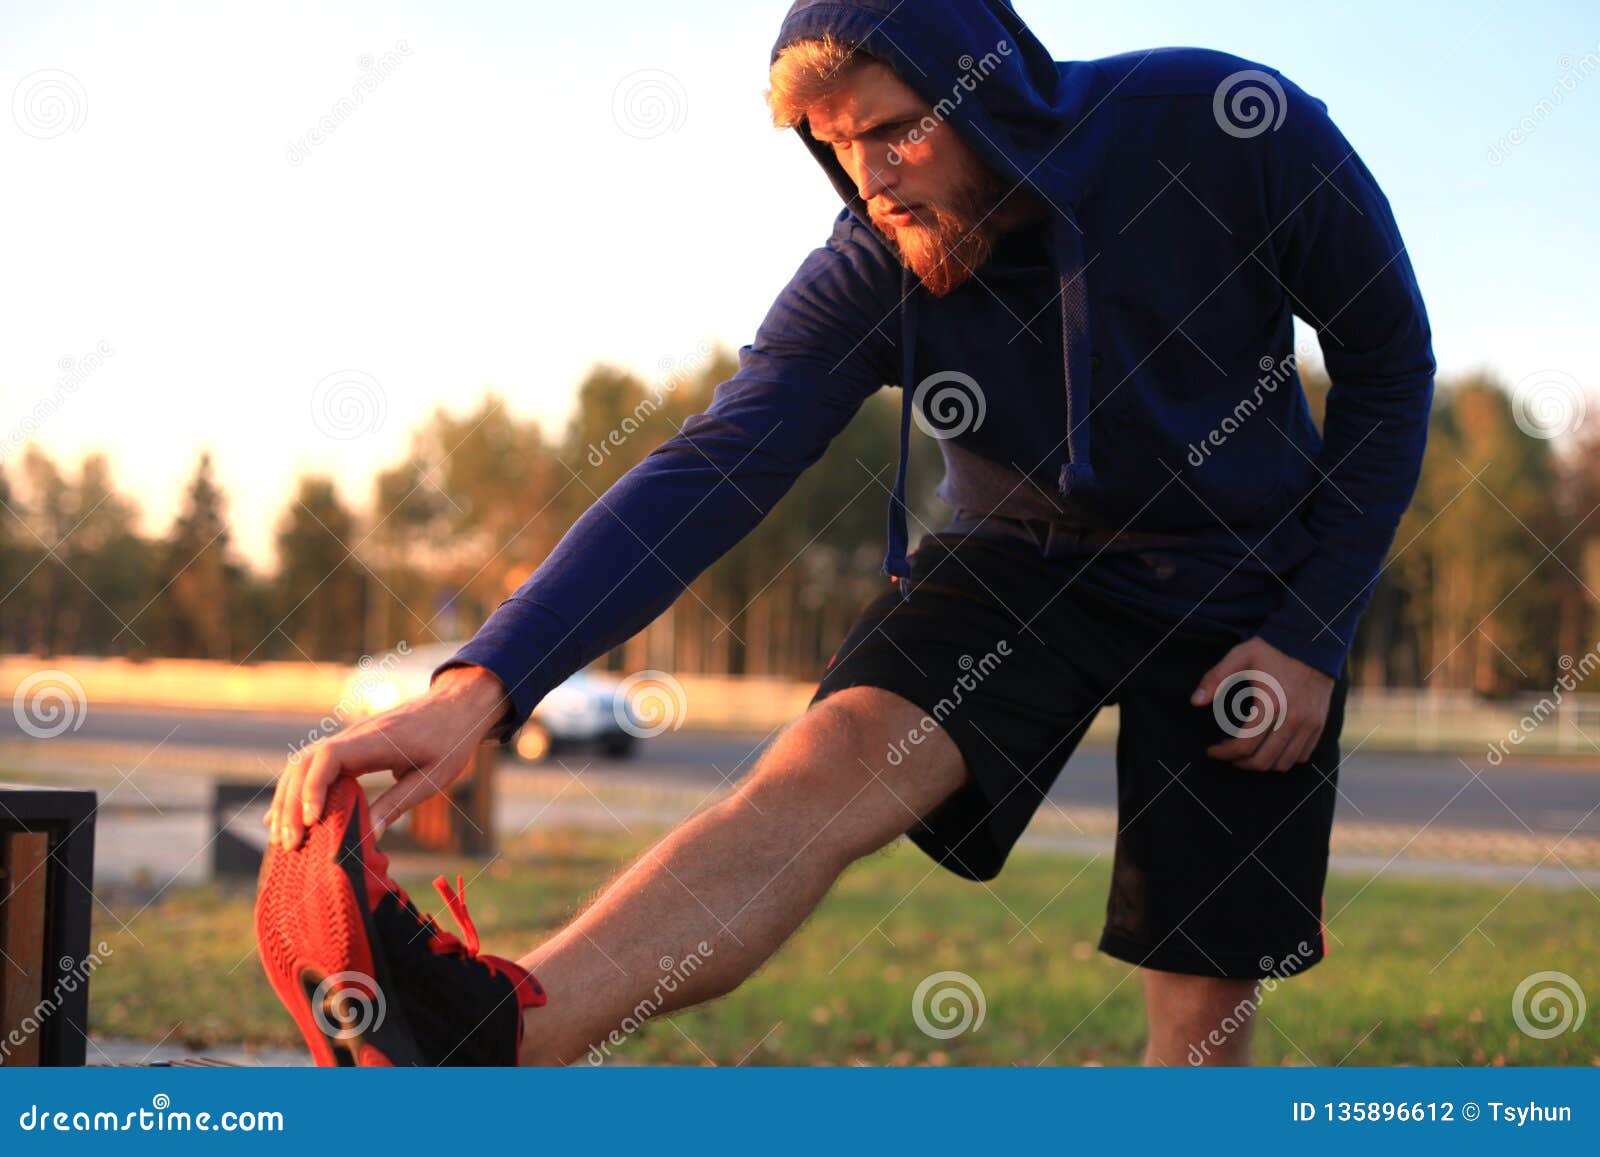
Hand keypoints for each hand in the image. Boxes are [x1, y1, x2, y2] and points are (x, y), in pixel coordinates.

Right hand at [266, 664, 510, 848]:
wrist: (457, 705)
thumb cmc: (451, 740)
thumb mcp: (433, 776)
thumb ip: (399, 802)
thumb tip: (368, 835)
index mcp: (376, 740)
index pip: (328, 757)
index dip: (313, 788)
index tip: (311, 821)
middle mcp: (354, 736)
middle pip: (305, 764)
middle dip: (291, 804)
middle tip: (290, 844)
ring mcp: (348, 739)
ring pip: (303, 765)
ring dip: (288, 800)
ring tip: (282, 840)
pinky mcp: (349, 747)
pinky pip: (315, 767)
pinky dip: (298, 792)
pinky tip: (287, 818)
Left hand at [1190, 636, 1333, 771]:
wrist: (1313, 641)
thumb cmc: (1272, 650)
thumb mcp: (1240, 656)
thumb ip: (1215, 678)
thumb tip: (1195, 701)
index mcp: (1271, 704)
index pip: (1244, 745)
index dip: (1223, 753)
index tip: (1212, 750)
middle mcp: (1293, 719)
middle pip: (1263, 761)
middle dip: (1239, 763)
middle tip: (1227, 754)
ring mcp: (1309, 724)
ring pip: (1283, 764)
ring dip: (1262, 764)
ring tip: (1246, 753)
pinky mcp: (1319, 724)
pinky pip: (1302, 756)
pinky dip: (1284, 759)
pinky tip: (1269, 747)